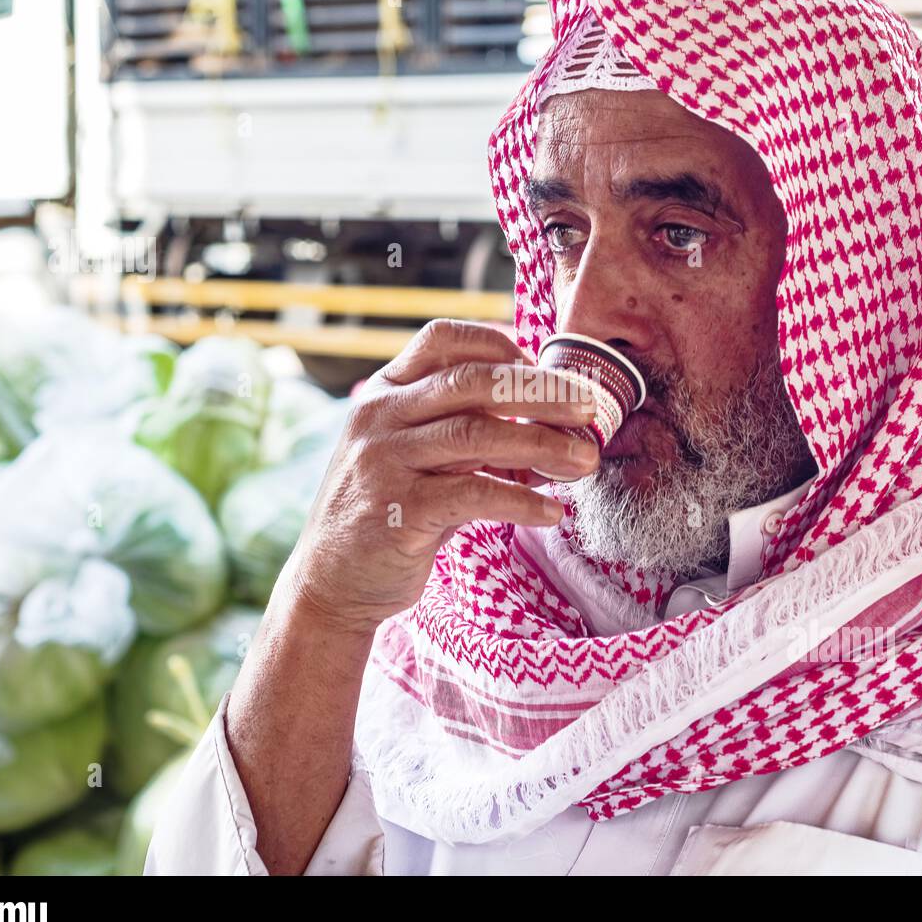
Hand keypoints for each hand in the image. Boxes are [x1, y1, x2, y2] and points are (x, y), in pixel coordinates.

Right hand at [277, 319, 599, 634]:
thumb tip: (553, 425)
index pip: (442, 339)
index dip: (498, 345)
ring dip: (543, 445)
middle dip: (541, 391)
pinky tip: (551, 512)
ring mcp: (384, 461)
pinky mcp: (398, 510)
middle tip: (589, 408)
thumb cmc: (389, 513)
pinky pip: (474, 494)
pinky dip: (521, 500)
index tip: (543, 367)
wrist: (331, 582)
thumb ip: (467, 435)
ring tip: (585, 460)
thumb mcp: (419, 459)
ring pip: (478, 435)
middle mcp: (379, 417)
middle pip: (473, 382)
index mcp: (384, 392)